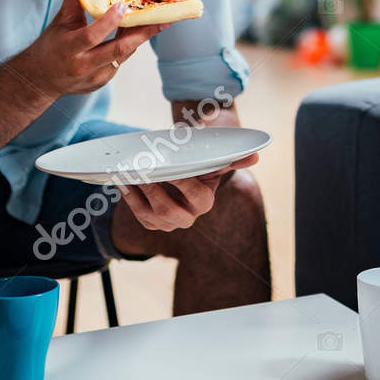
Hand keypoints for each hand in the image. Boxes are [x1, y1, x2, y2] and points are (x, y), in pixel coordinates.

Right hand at [18, 0, 170, 97]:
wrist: (39, 80)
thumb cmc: (49, 46)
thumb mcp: (59, 24)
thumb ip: (73, 2)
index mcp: (69, 49)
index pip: (92, 36)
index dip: (109, 21)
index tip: (124, 5)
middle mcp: (83, 66)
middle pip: (118, 50)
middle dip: (142, 34)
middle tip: (163, 20)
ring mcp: (94, 77)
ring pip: (123, 55)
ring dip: (140, 37)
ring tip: (159, 21)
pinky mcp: (102, 82)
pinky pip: (120, 60)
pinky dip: (129, 45)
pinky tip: (141, 31)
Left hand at [116, 152, 256, 232]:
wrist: (182, 176)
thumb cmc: (198, 165)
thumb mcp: (212, 161)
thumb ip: (230, 159)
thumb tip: (256, 156)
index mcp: (205, 201)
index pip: (195, 194)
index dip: (181, 184)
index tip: (169, 170)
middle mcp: (189, 216)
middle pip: (170, 210)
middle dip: (154, 192)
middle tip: (143, 172)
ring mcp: (169, 223)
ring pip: (152, 214)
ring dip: (139, 195)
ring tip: (129, 175)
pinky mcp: (154, 223)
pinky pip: (140, 215)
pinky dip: (130, 199)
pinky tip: (123, 182)